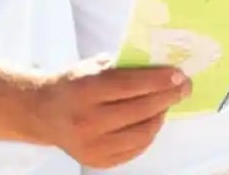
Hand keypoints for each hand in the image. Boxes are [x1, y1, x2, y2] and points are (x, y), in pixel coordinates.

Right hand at [31, 57, 190, 168]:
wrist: (43, 113)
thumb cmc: (73, 84)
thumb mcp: (92, 67)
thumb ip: (122, 68)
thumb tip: (160, 67)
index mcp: (84, 90)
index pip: (129, 85)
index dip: (158, 80)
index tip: (179, 74)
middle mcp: (87, 120)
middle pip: (139, 110)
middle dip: (167, 96)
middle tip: (185, 87)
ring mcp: (92, 145)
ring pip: (141, 133)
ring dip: (161, 115)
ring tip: (168, 103)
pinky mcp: (97, 160)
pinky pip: (135, 148)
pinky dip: (149, 133)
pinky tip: (153, 119)